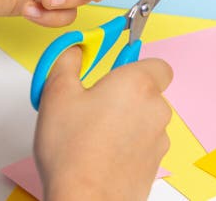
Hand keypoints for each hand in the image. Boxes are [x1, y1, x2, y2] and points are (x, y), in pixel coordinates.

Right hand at [34, 48, 172, 200]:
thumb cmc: (73, 152)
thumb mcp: (57, 93)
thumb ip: (67, 61)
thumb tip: (74, 50)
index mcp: (137, 84)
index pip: (158, 64)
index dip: (136, 64)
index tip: (115, 68)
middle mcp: (155, 109)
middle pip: (148, 92)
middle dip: (124, 94)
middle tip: (93, 103)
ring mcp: (158, 140)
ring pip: (144, 119)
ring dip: (125, 121)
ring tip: (92, 133)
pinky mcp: (154, 165)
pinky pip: (142, 144)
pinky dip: (127, 145)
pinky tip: (100, 153)